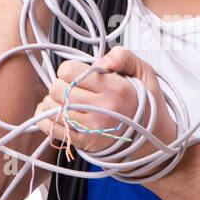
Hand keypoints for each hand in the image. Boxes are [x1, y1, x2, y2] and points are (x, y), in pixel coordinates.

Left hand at [34, 47, 178, 160]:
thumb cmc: (145, 104)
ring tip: (66, 101)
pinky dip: (46, 118)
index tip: (76, 75)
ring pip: (52, 107)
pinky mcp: (85, 143)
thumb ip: (123, 57)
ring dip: (53, 102)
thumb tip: (100, 61)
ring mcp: (92, 128)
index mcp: (115, 88)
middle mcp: (103, 109)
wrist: (152, 138)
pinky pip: (52, 128)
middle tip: (72, 88)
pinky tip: (55, 113)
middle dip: (60, 85)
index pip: (69, 71)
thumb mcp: (144, 72)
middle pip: (57, 89)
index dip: (69, 70)